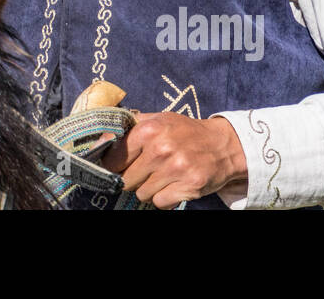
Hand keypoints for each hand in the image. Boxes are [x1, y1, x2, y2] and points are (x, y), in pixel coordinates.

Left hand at [99, 112, 247, 208]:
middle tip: (145, 170)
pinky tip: (173, 185)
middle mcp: (161, 149)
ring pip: (142, 194)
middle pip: (126, 180)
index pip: (114, 158)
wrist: (223, 144)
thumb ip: (129, 127)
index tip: (116, 167)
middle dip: (132, 178)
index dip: (112, 165)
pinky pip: (160, 203)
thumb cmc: (184, 132)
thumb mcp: (158, 119)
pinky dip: (164, 198)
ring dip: (149, 189)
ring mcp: (176, 169)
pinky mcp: (189, 187)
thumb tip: (100, 139)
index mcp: (149, 130)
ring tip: (162, 176)